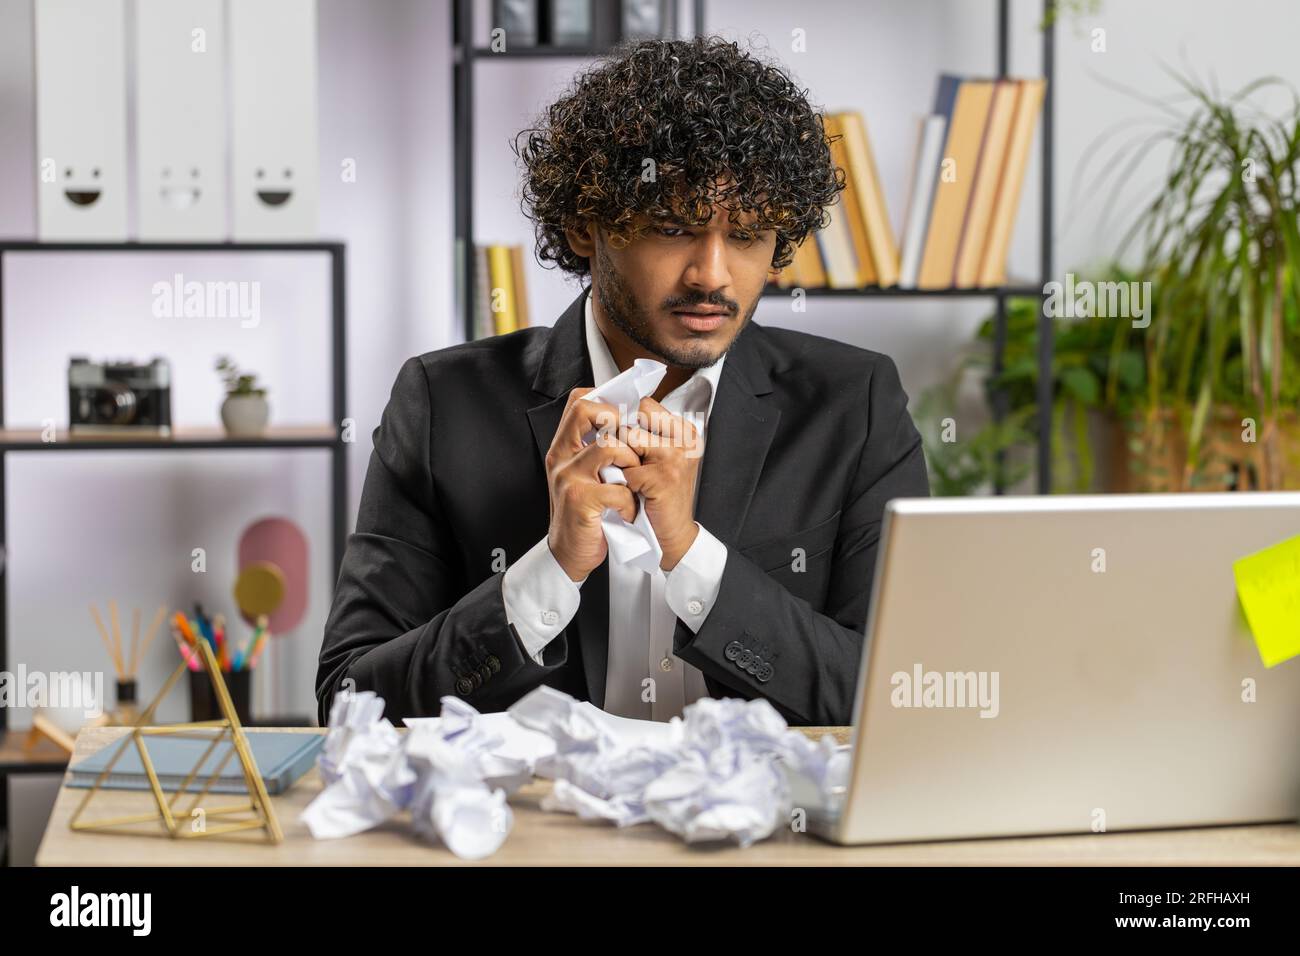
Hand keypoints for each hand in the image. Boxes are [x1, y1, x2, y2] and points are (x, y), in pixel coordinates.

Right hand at [544, 387, 640, 581]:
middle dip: (620, 421)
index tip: (629, 416)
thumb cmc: (585, 516)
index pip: (579, 402)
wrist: (569, 555)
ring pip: (609, 446)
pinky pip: (617, 488)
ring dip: (632, 462)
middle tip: (636, 443)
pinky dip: (630, 502)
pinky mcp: (579, 501)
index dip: (606, 401)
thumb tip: (633, 425)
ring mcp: (568, 477)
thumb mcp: (587, 476)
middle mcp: (561, 457)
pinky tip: (629, 511)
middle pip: (586, 411)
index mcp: (563, 448)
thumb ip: (599, 451)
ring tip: (635, 482)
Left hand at [621, 396, 701, 570]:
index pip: (645, 405)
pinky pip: (628, 469)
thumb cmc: (661, 497)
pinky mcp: (665, 476)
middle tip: (623, 460)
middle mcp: (684, 439)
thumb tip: (610, 410)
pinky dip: (625, 483)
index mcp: (684, 430)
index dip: (624, 418)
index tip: (615, 434)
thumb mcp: (657, 458)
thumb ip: (645, 433)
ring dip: (621, 461)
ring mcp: (676, 456)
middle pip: (634, 419)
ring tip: (631, 477)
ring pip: (628, 441)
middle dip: (620, 439)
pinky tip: (635, 492)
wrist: (673, 534)